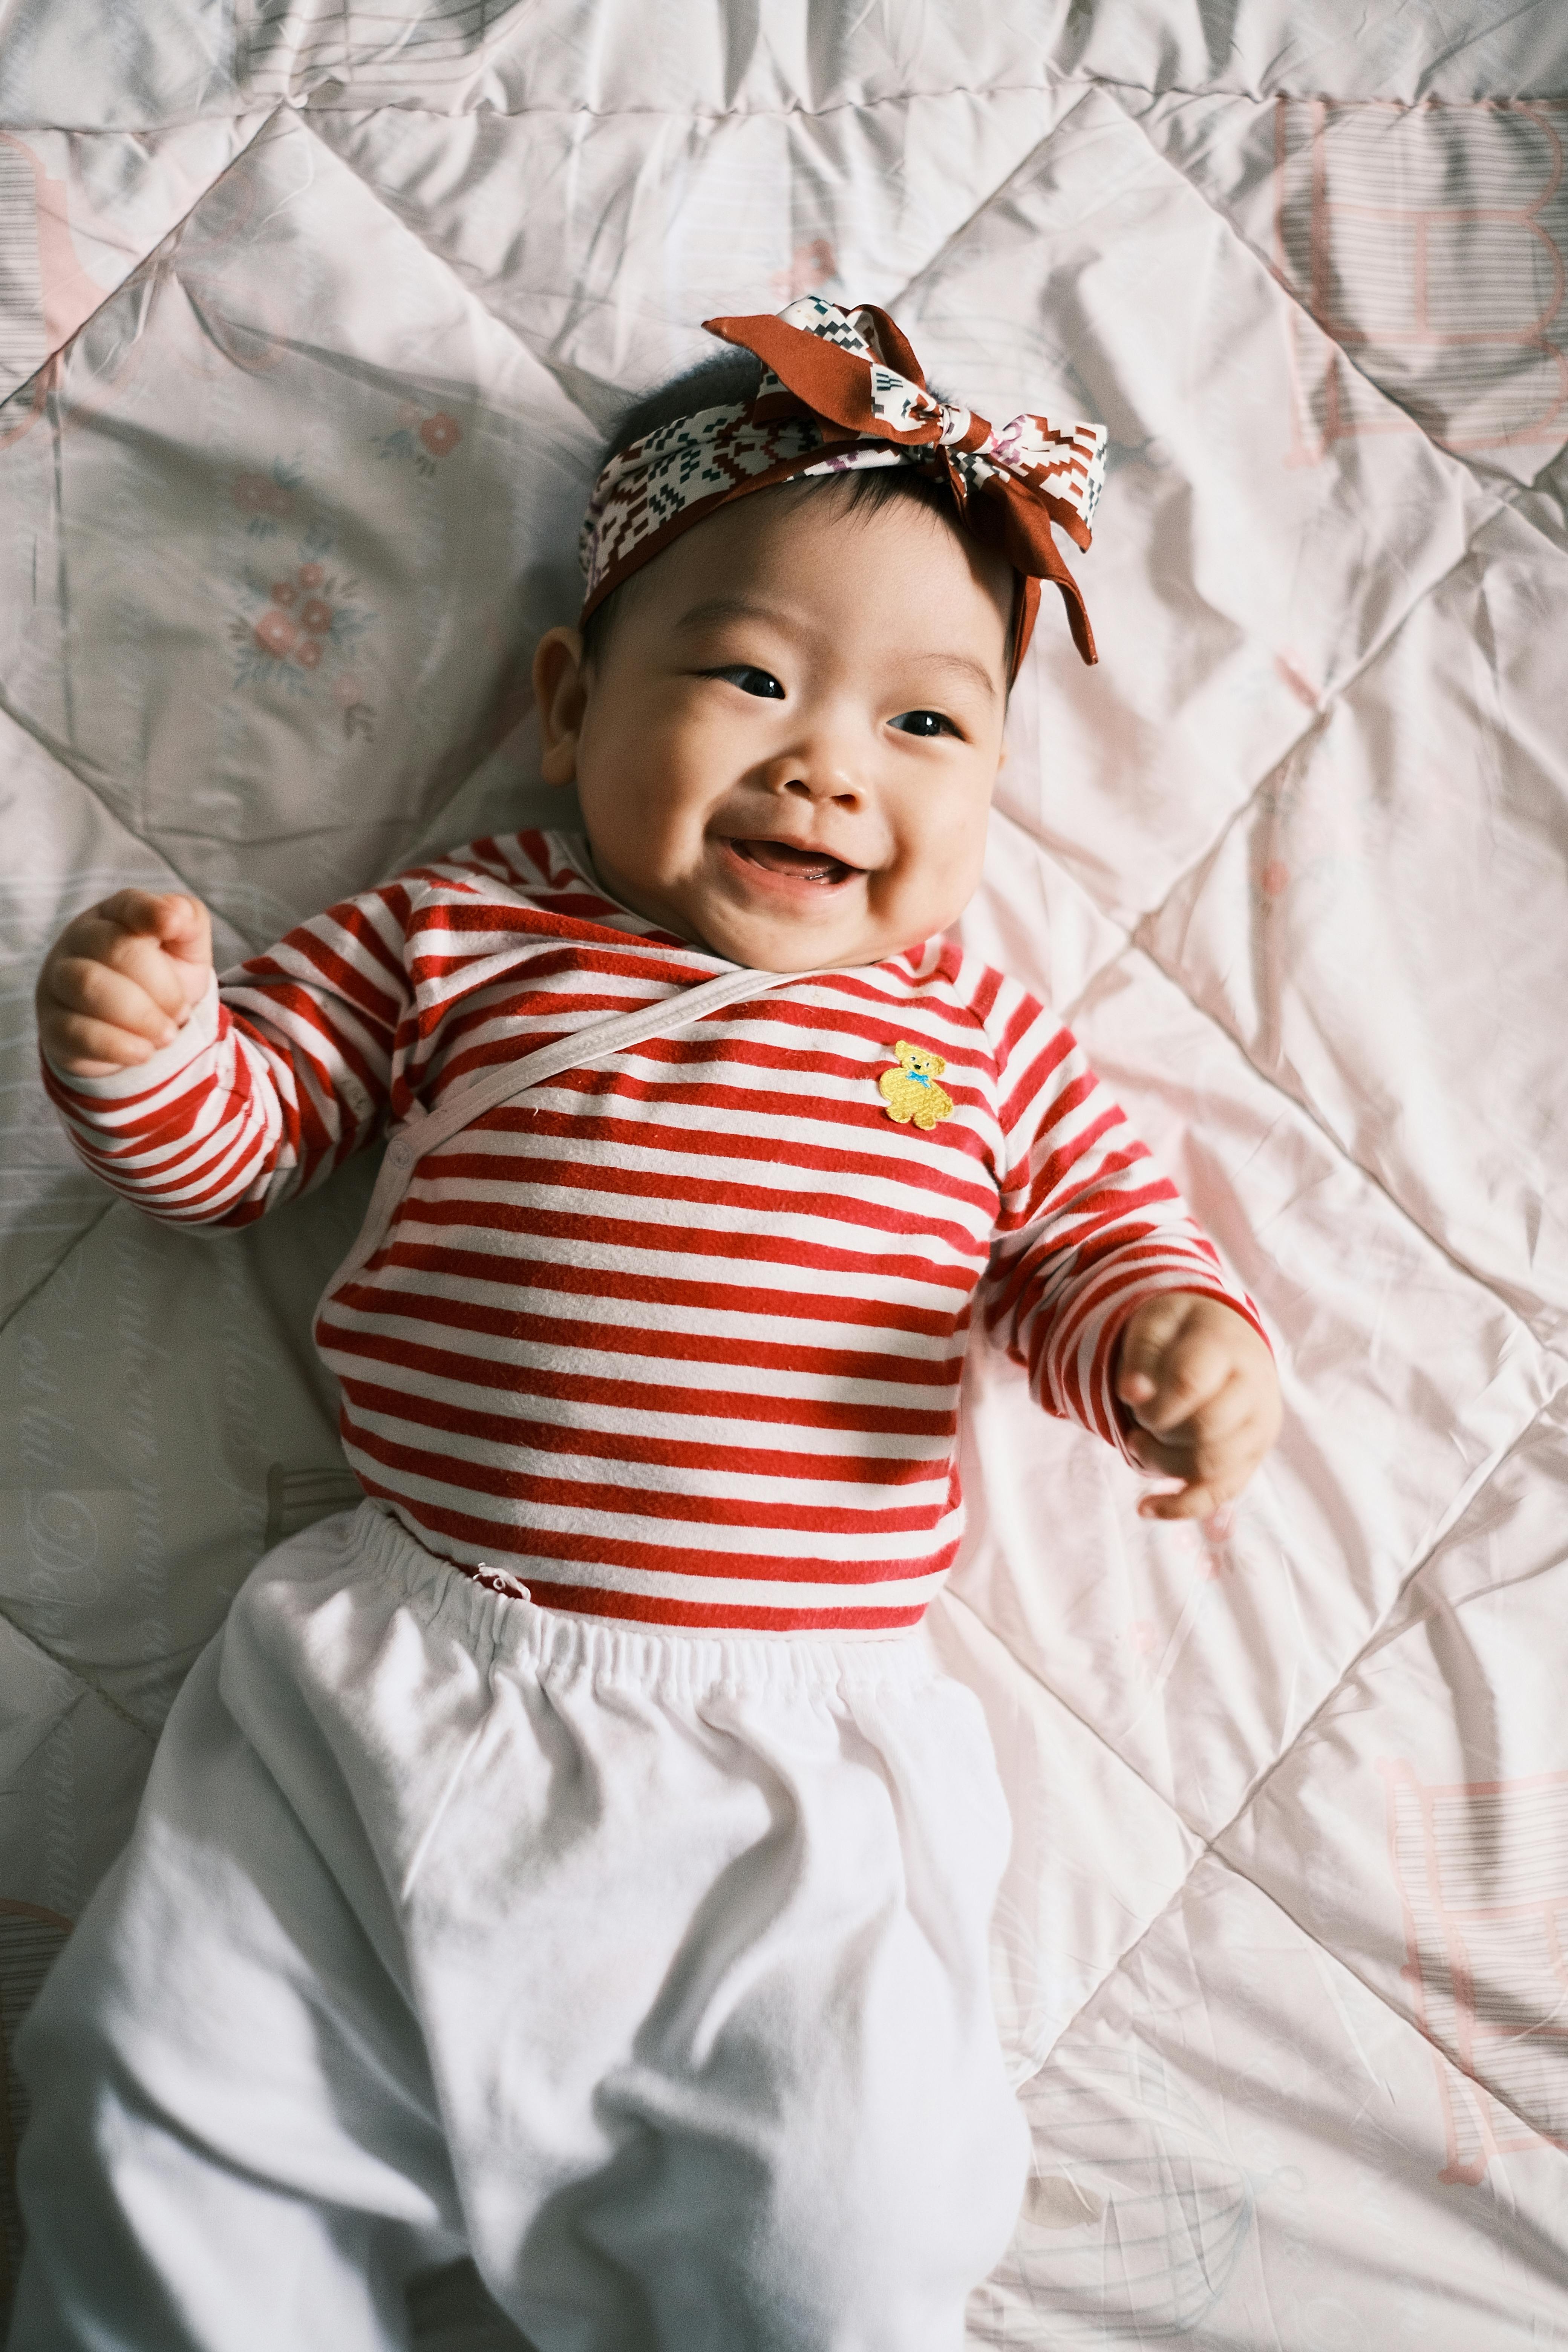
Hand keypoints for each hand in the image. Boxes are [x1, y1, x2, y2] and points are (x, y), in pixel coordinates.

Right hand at [36, 890, 213, 1076]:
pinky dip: (118, 1045)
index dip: (151, 912)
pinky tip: (143, 1052)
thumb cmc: (159, 980)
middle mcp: (80, 940)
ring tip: (167, 1035)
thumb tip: (177, 914)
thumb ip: (189, 923)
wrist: (131, 1031)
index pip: (130, 904)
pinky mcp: (53, 1024)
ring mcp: (59, 981)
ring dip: (140, 1016)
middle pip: (116, 950)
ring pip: (90, 987)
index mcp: (116, 915)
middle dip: (162, 987)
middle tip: (181, 1012)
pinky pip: (77, 1032)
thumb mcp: (185, 951)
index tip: (172, 925)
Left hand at [1114, 1292, 1280, 1522]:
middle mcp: (1254, 1392)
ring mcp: (1258, 1430)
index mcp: (1228, 1349)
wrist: (1230, 1338)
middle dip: (1158, 1432)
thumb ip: (1140, 1354)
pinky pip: (1220, 1493)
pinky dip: (1181, 1505)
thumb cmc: (1184, 1330)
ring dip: (1163, 1464)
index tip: (1130, 1399)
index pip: (1189, 1384)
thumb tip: (1131, 1394)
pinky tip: (1145, 1507)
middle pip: (1203, 1431)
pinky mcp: (1251, 1459)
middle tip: (1137, 1421)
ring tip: (1137, 1443)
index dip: (1152, 1403)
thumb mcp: (1156, 1323)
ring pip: (1211, 1467)